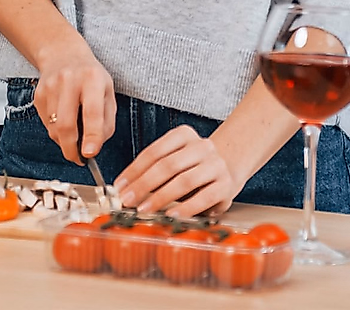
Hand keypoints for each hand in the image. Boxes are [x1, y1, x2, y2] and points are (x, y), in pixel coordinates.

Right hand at [31, 37, 115, 164]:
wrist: (63, 53)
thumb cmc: (90, 77)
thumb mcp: (108, 93)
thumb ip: (106, 122)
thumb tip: (93, 148)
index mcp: (92, 79)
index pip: (92, 112)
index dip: (91, 136)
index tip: (89, 154)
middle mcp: (69, 80)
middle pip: (66, 124)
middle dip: (71, 149)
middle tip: (78, 159)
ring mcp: (50, 86)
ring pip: (54, 127)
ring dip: (64, 141)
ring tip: (74, 136)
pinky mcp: (38, 94)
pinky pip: (45, 123)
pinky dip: (55, 130)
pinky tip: (63, 120)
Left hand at [114, 125, 241, 216]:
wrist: (229, 167)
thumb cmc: (194, 166)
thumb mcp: (175, 159)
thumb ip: (154, 169)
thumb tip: (127, 188)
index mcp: (183, 135)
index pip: (153, 152)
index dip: (134, 170)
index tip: (120, 186)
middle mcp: (201, 146)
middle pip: (166, 165)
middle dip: (143, 185)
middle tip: (128, 200)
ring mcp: (215, 165)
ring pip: (183, 181)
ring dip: (160, 197)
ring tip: (145, 209)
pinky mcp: (226, 185)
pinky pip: (203, 197)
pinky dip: (185, 208)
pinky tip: (171, 214)